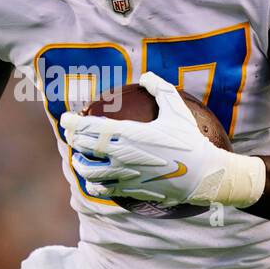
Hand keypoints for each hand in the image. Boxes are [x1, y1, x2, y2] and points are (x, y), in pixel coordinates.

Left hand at [59, 71, 260, 206]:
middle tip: (74, 134)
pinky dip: (94, 184)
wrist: (203, 176)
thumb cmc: (190, 141)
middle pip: (84, 147)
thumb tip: (146, 76)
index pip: (89, 127)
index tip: (66, 118)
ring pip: (88, 171)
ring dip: (80, 163)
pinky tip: (96, 181)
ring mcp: (123, 176)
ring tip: (80, 159)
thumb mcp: (177, 110)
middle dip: (75, 139)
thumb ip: (160, 89)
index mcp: (128, 134)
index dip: (72, 122)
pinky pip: (102, 190)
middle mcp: (121, 156)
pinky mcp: (129, 191)